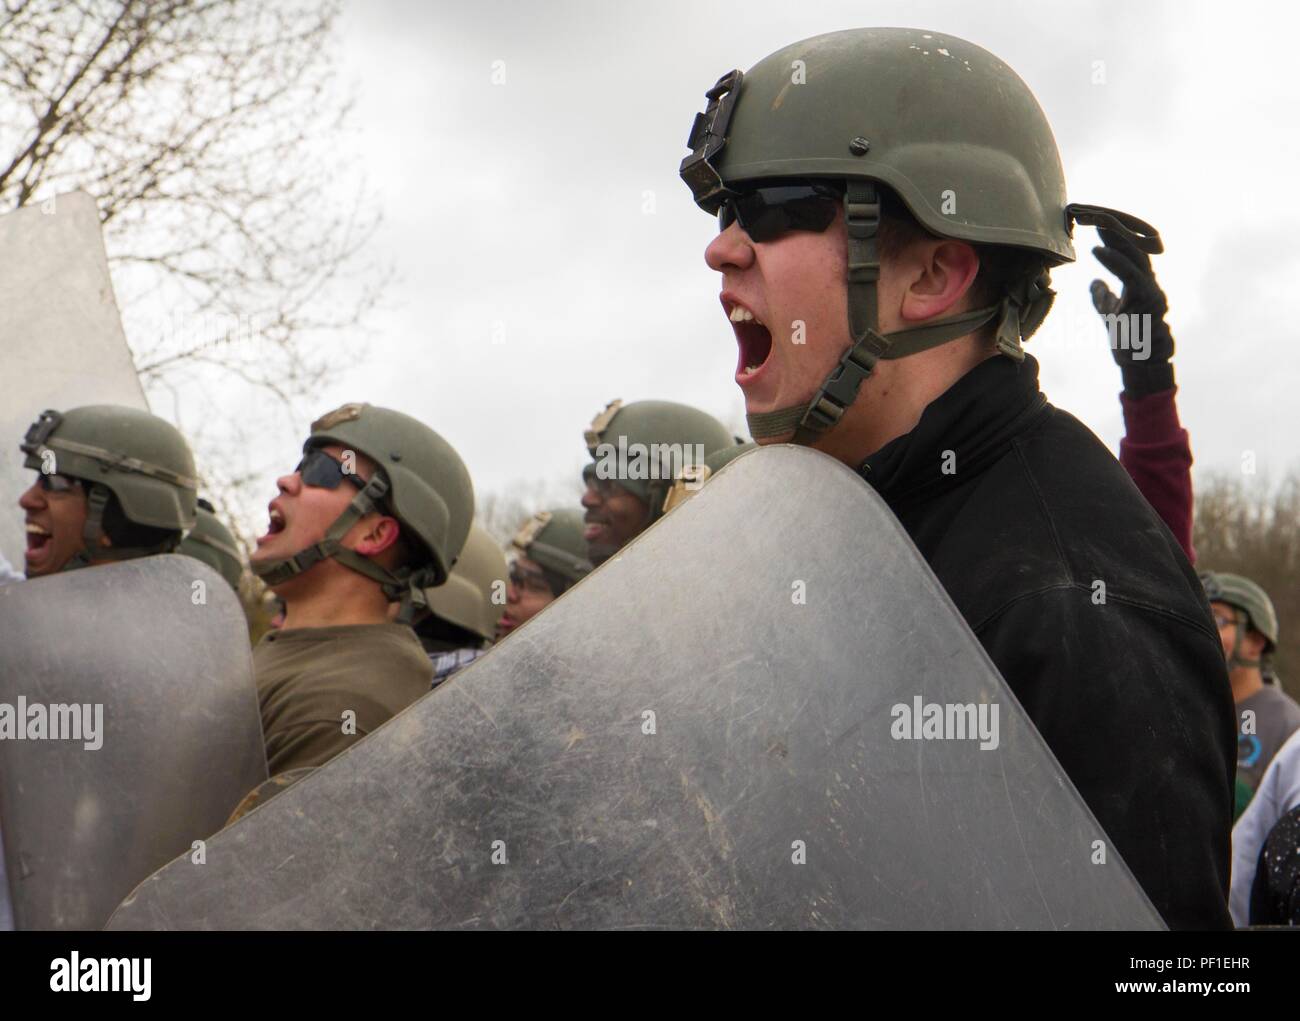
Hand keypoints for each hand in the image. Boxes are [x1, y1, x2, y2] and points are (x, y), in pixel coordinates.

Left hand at [1090, 228, 1174, 395]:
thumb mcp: (1110, 315)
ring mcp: (1152, 292)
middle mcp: (1150, 285)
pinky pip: (1132, 276)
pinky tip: (1099, 251)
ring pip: (1136, 258)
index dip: (1116, 238)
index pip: (1130, 255)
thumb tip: (1094, 282)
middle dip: (1118, 232)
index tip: (1098, 222)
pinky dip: (1116, 262)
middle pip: (1136, 251)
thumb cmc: (1129, 341)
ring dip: (1117, 240)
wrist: (1142, 364)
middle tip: (1098, 215)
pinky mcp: (1149, 303)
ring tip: (1098, 227)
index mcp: (1141, 285)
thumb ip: (1103, 297)